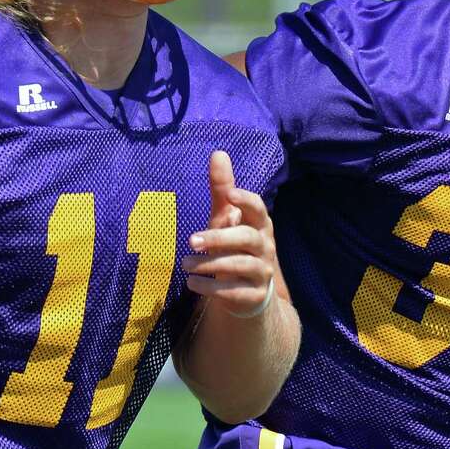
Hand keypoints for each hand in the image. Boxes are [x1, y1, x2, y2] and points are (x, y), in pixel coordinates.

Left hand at [182, 150, 277, 317]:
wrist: (250, 293)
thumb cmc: (235, 246)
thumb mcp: (226, 219)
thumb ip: (222, 190)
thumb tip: (218, 153)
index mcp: (259, 225)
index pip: (258, 209)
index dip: (246, 200)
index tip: (229, 195)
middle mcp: (264, 247)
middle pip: (247, 238)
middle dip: (219, 238)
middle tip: (191, 240)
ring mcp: (262, 272)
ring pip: (241, 265)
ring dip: (210, 264)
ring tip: (184, 263)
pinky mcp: (254, 295)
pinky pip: (235, 291)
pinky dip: (212, 287)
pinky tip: (191, 283)